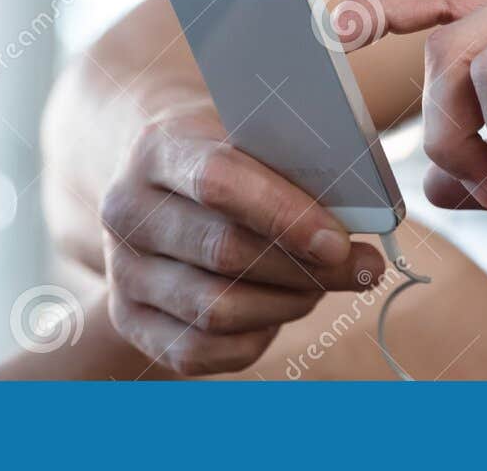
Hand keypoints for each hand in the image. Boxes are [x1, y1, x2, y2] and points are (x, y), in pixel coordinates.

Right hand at [99, 98, 385, 375]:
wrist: (166, 180)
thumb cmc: (231, 153)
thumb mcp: (257, 135)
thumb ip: (300, 163)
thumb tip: (364, 212)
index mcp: (157, 149)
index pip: (219, 182)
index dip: (285, 214)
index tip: (340, 240)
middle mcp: (126, 212)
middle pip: (223, 253)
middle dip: (304, 268)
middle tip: (361, 267)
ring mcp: (122, 272)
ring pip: (217, 309)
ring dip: (289, 302)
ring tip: (325, 283)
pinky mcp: (129, 320)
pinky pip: (200, 351)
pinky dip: (257, 336)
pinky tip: (281, 308)